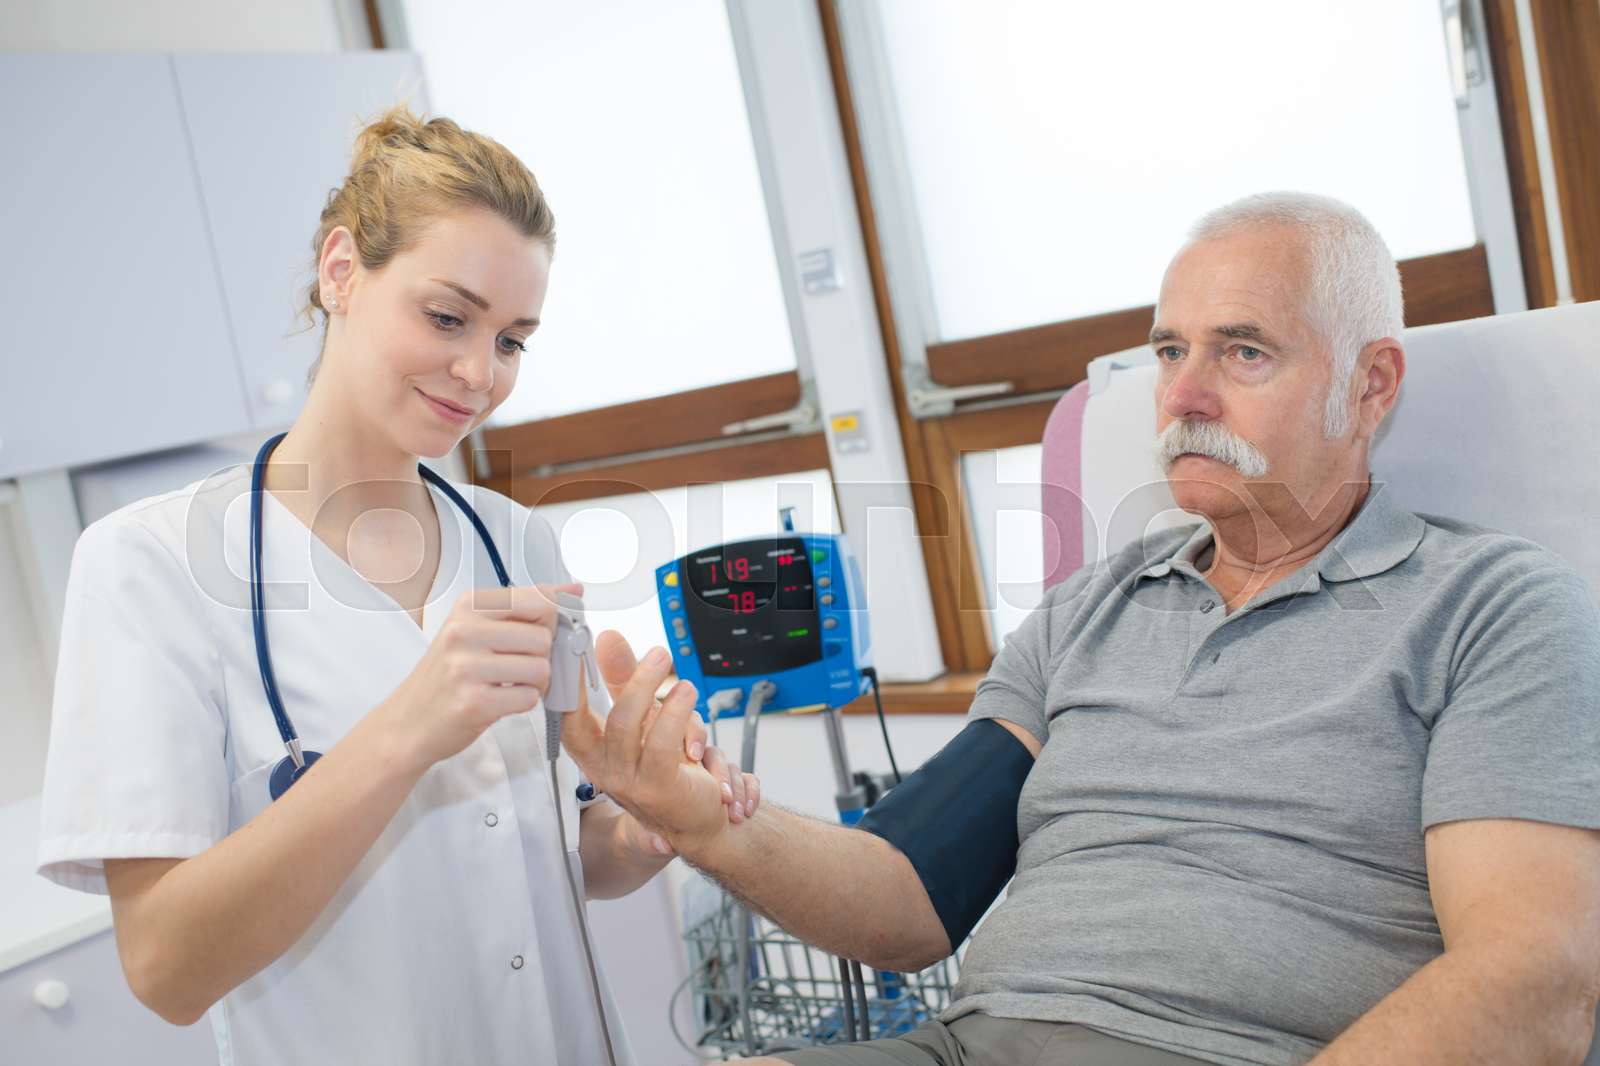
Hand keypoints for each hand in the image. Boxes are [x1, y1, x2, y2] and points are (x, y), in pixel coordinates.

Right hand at [375, 582, 581, 772]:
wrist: (409, 721)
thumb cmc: (448, 674)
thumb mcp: (477, 628)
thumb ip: (527, 606)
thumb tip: (572, 589)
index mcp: (469, 605)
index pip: (538, 599)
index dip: (549, 621)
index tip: (536, 632)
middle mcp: (465, 631)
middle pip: (543, 637)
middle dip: (539, 657)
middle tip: (515, 666)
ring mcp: (467, 667)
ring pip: (541, 668)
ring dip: (534, 683)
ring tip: (508, 684)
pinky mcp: (475, 702)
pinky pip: (529, 697)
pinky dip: (522, 703)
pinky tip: (500, 701)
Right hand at [563, 631, 760, 856]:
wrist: (700, 822)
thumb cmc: (669, 770)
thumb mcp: (644, 719)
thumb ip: (624, 680)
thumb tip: (607, 638)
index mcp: (595, 753)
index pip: (567, 716)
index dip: (567, 683)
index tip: (572, 646)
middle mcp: (605, 769)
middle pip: (603, 715)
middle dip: (627, 676)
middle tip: (657, 652)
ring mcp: (628, 782)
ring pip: (627, 724)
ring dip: (651, 688)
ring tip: (675, 668)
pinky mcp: (657, 788)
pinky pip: (660, 744)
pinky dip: (675, 714)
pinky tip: (686, 696)